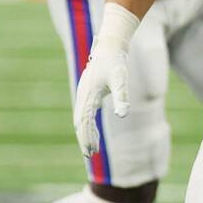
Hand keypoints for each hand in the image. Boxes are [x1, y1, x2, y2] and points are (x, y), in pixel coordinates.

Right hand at [73, 4, 138, 156]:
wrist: (109, 47)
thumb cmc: (116, 63)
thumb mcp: (121, 80)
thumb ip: (122, 97)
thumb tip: (122, 115)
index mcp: (88, 95)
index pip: (84, 121)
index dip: (87, 137)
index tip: (91, 151)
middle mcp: (82, 96)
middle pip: (79, 122)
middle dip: (84, 139)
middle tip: (90, 155)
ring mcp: (83, 95)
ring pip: (80, 119)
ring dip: (85, 133)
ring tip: (91, 149)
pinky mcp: (87, 94)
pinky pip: (84, 113)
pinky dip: (87, 125)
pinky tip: (94, 132)